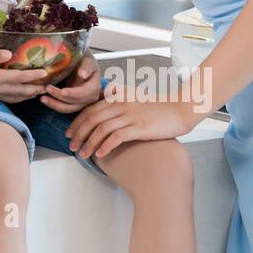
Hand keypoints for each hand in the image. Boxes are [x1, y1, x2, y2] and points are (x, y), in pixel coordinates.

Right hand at [0, 49, 49, 102]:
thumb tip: (10, 53)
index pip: (20, 77)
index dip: (33, 76)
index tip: (45, 73)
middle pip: (21, 90)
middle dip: (35, 89)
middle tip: (47, 88)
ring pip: (15, 97)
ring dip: (27, 95)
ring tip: (36, 93)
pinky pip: (8, 99)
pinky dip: (17, 98)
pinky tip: (18, 96)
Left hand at [39, 49, 101, 113]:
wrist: (79, 63)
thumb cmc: (84, 60)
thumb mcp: (87, 60)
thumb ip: (86, 67)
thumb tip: (83, 74)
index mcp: (94, 86)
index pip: (85, 93)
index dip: (74, 93)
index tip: (63, 91)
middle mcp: (89, 98)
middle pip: (75, 102)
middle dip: (60, 97)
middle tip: (47, 88)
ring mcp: (81, 102)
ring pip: (68, 108)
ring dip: (54, 104)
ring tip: (42, 98)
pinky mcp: (72, 104)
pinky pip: (63, 107)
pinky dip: (53, 104)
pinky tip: (44, 99)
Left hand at [64, 82, 202, 159]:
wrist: (182, 109)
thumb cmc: (160, 108)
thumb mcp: (136, 100)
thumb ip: (120, 104)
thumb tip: (106, 113)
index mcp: (119, 98)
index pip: (91, 109)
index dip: (77, 122)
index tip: (70, 133)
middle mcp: (121, 105)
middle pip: (92, 118)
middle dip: (78, 133)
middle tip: (72, 146)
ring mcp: (130, 115)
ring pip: (101, 129)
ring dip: (89, 143)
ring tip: (82, 154)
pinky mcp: (140, 127)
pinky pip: (117, 137)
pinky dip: (105, 146)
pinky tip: (99, 155)